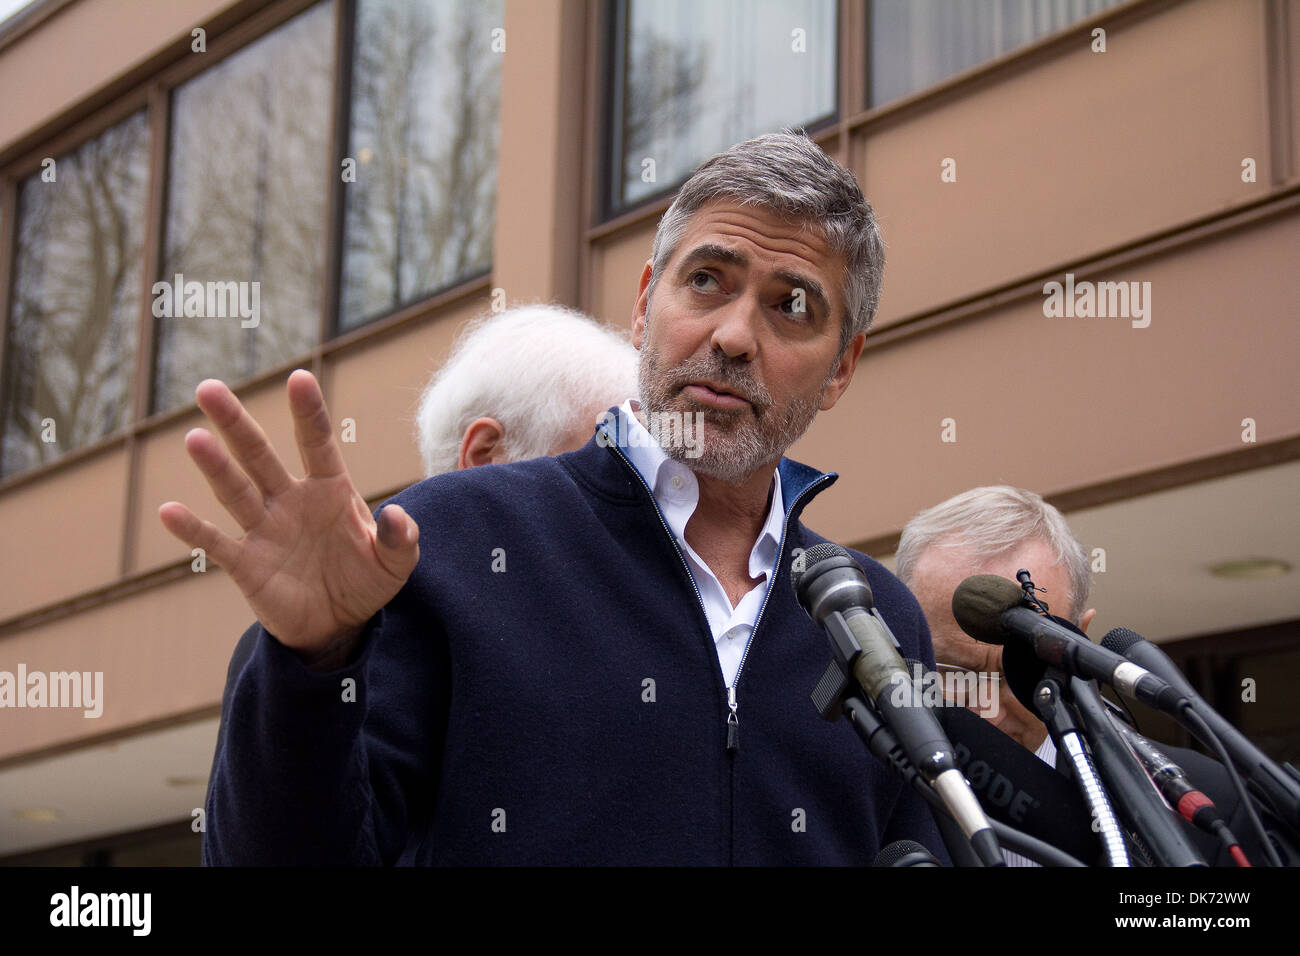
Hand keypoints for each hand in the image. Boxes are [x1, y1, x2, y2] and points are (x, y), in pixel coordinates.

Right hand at [159, 370, 418, 665]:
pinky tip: (169, 511)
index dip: (308, 413)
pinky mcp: (245, 564)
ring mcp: (265, 529)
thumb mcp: (396, 563)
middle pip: (258, 455)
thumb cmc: (367, 581)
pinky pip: (216, 543)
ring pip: (235, 491)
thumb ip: (400, 538)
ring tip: (195, 439)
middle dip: (236, 423)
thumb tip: (396, 516)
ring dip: (215, 467)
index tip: (299, 379)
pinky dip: (193, 530)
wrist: (339, 625)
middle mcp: (291, 500)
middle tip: (208, 388)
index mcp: (330, 489)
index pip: (316, 443)